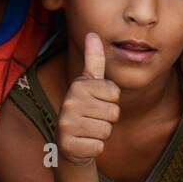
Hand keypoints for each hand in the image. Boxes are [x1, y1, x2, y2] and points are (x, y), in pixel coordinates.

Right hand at [55, 33, 120, 165]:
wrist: (68, 144)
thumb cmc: (84, 110)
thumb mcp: (89, 84)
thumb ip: (93, 60)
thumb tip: (92, 33)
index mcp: (78, 85)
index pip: (114, 93)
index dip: (110, 101)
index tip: (96, 102)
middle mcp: (69, 103)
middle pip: (113, 112)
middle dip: (107, 119)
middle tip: (92, 119)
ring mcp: (67, 124)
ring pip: (107, 130)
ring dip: (101, 134)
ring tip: (88, 130)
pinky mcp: (69, 145)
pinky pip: (99, 146)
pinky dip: (95, 147)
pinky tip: (84, 143)